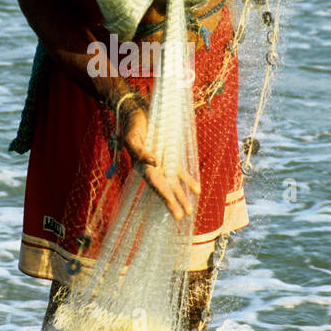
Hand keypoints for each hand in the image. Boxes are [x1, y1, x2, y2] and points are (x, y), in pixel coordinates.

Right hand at [120, 105, 200, 221]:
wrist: (137, 113)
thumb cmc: (133, 126)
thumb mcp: (133, 137)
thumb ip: (141, 151)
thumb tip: (155, 162)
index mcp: (143, 166)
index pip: (155, 184)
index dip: (164, 195)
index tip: (172, 206)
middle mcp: (153, 167)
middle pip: (165, 188)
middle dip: (173, 202)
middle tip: (181, 217)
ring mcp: (162, 162)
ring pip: (174, 183)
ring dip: (181, 195)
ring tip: (189, 209)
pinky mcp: (169, 156)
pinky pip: (180, 171)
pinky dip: (188, 180)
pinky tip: (197, 189)